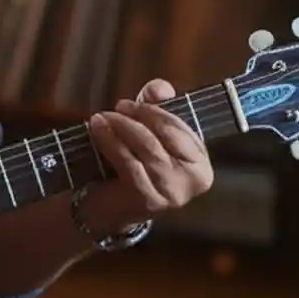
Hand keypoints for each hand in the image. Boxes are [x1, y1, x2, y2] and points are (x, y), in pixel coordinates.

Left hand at [80, 79, 213, 235]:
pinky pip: (129, 161)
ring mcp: (172, 192)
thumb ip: (156, 108)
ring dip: (122, 126)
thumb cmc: (133, 168)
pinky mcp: (148, 199)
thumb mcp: (147, 136)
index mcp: (201, 164)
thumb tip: (160, 87)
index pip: (180, 127)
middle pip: (165, 134)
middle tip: (117, 107)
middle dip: (139, 115)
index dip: (155, 110)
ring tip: (102, 117)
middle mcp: (194, 180)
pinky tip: (97, 129)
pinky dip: (110, 141)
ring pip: (147, 146)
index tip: (129, 103)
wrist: (109, 210)